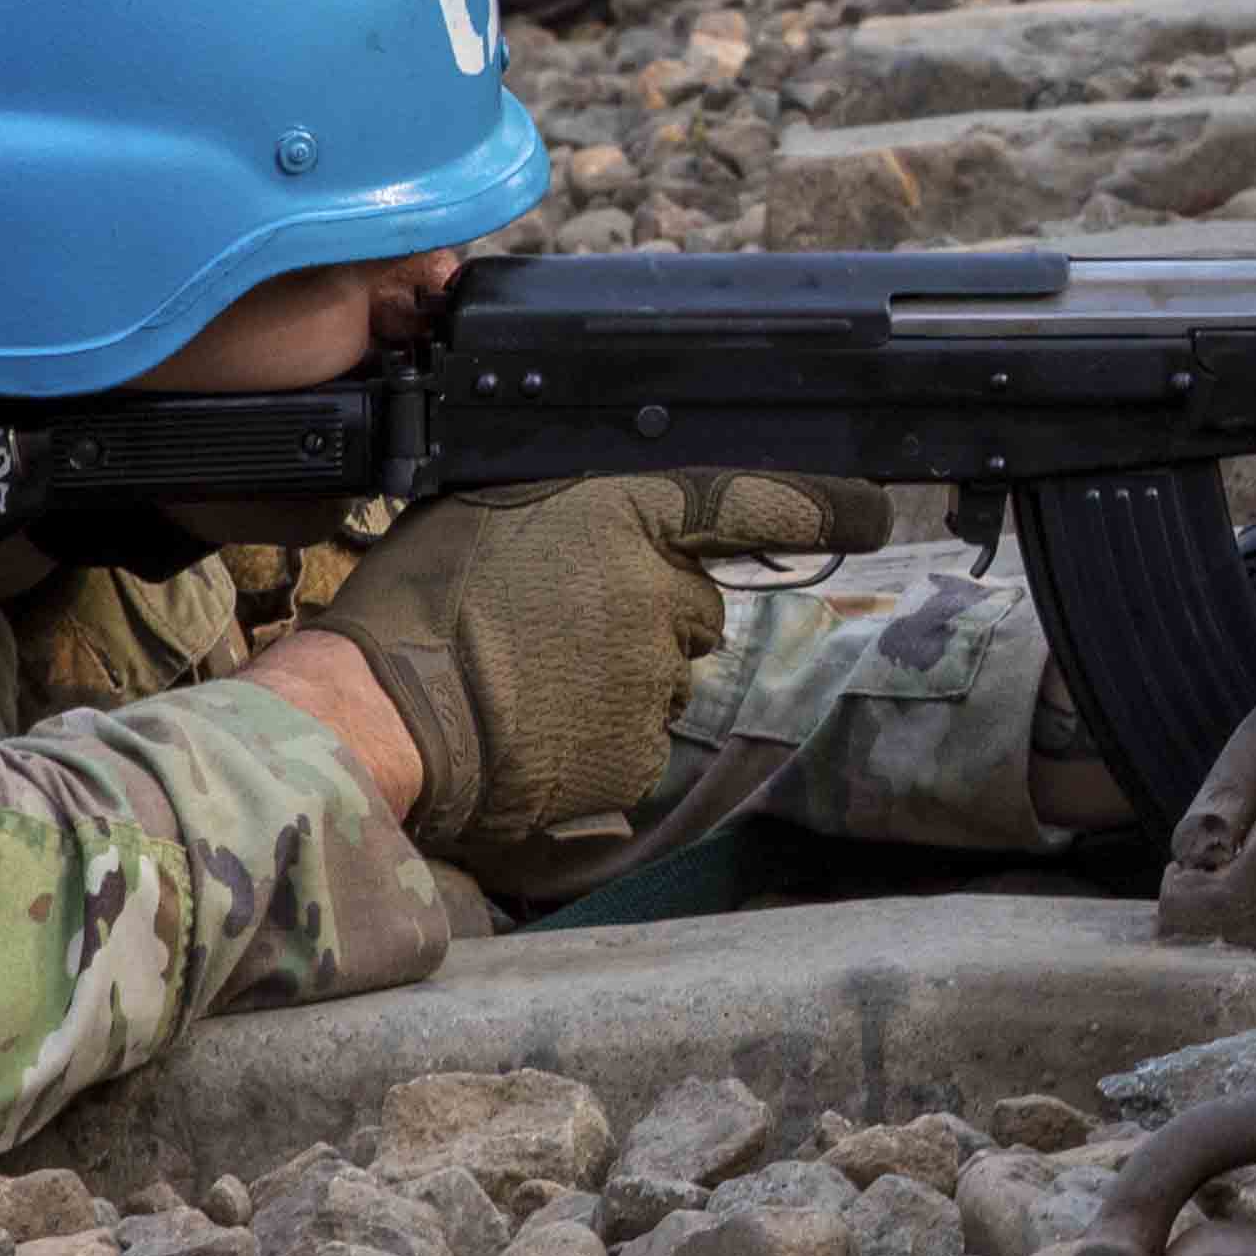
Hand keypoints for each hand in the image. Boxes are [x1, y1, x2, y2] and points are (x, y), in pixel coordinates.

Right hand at [307, 470, 886, 851]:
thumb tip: (605, 525)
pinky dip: (600, 741)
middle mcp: (661, 594)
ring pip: (665, 680)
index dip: (825, 504)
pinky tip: (537, 731)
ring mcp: (656, 680)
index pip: (750, 502)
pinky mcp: (639, 754)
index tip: (874, 511)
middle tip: (553, 630)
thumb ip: (573, 511)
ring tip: (529, 684)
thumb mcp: (488, 508)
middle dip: (644, 618)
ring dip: (617, 682)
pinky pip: (639, 741)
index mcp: (626, 516)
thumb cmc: (416, 603)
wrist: (380, 712)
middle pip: (693, 608)